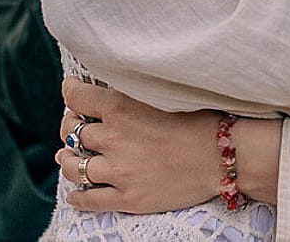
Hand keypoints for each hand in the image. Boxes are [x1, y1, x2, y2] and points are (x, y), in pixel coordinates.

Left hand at [55, 79, 219, 212]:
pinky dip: (77, 196)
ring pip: (74, 167)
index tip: (72, 92)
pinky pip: (90, 200)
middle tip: (74, 124)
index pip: (76, 97)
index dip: (71, 92)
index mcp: (121, 108)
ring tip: (67, 157)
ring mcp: (119, 172)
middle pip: (72, 132)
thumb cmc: (200, 120)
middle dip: (70, 125)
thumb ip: (131, 93)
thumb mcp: (162, 94)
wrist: (222, 157)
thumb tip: (108, 89)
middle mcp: (114, 140)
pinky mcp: (129, 199)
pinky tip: (75, 193)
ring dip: (67, 160)